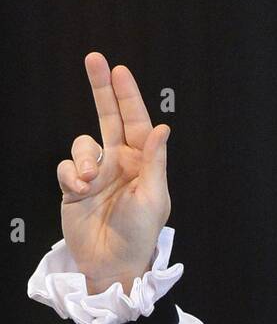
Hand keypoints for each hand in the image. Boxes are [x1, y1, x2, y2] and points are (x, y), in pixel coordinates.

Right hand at [58, 52, 170, 294]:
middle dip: (102, 89)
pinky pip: (66, 166)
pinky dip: (70, 175)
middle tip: (94, 59)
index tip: (119, 70)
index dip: (128, 96)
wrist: (111, 263)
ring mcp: (96, 173)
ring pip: (83, 143)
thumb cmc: (139, 235)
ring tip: (89, 182)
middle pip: (109, 116)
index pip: (137, 122)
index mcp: (143, 164)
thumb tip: (162, 127)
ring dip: (84, 157)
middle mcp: (120, 163)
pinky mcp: (74, 186)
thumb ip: (154, 162)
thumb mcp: (153, 198)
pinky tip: (79, 191)